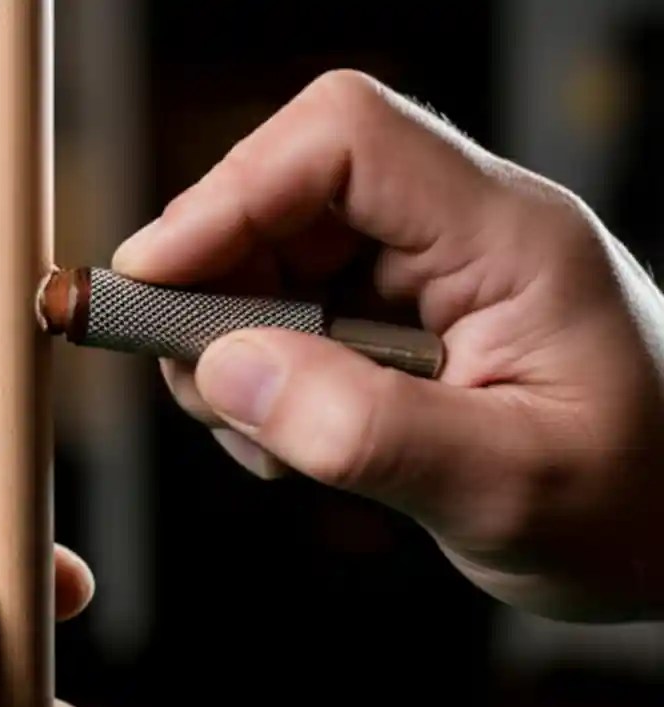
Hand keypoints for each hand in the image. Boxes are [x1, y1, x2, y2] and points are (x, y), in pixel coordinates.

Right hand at [113, 69, 663, 621]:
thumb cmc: (645, 503)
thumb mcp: (513, 489)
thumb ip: (368, 431)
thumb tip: (227, 371)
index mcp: (507, 235)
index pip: (344, 138)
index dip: (232, 191)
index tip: (157, 275)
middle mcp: (458, 231)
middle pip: (288, 190)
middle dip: (213, 277)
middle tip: (189, 373)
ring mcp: (424, 272)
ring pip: (273, 251)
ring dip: (228, 335)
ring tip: (255, 428)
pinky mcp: (396, 317)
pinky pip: (288, 308)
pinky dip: (255, 370)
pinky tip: (286, 435)